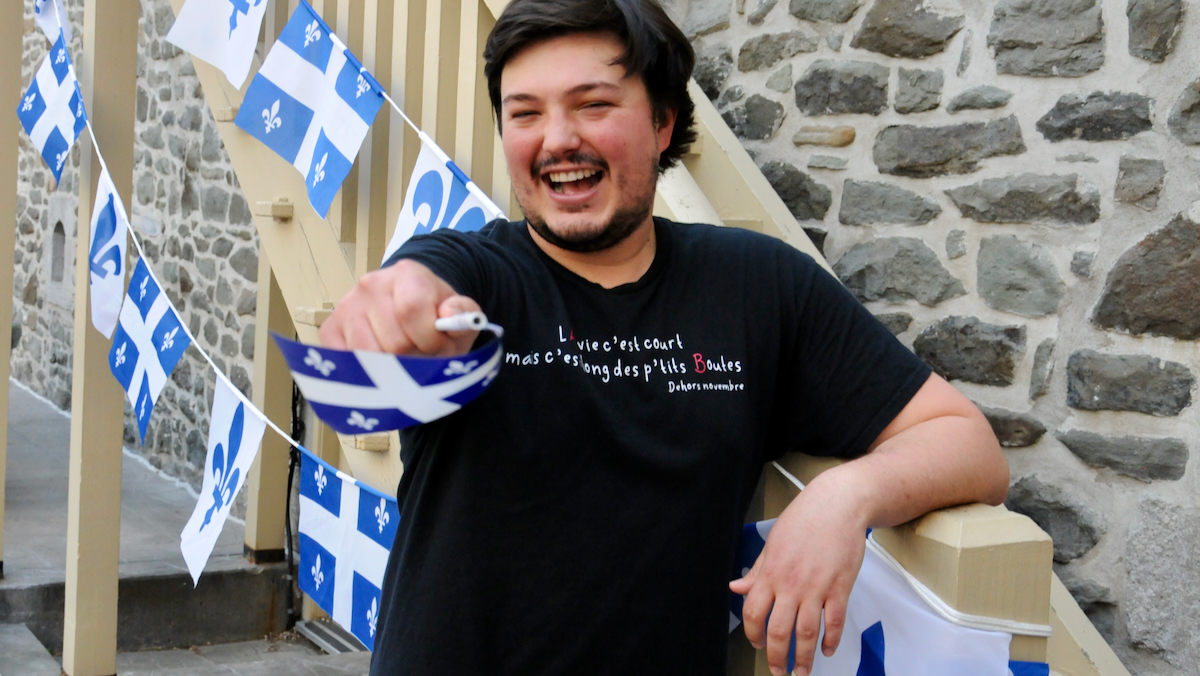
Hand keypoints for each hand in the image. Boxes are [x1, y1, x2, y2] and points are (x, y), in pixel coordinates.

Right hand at [320, 259, 480, 356]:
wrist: (410, 310)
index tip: (441, 346)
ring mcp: (347, 307)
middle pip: (393, 340)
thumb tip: (450, 314)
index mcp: (406, 274)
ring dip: (392, 368)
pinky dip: (368, 372)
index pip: (411, 309)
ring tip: (405, 358)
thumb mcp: (460, 313)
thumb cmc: (435, 315)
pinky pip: (347, 362)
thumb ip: (464, 313)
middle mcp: (371, 285)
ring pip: (369, 356)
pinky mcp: (330, 330)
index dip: (430, 338)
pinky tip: (383, 363)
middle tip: (424, 354)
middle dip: (415, 357)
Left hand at [729, 471, 870, 675]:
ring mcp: (817, 587)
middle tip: (779, 671)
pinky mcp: (840, 587)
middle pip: (779, 630)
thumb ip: (755, 571)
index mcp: (771, 573)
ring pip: (807, 632)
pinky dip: (831, 640)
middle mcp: (791, 584)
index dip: (753, 633)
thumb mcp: (772, 543)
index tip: (758, 645)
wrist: (837, 505)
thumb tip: (735, 588)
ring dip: (804, 657)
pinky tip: (828, 650)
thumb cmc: (804, 520)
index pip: (753, 612)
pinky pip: (835, 622)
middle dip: (778, 657)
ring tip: (803, 671)